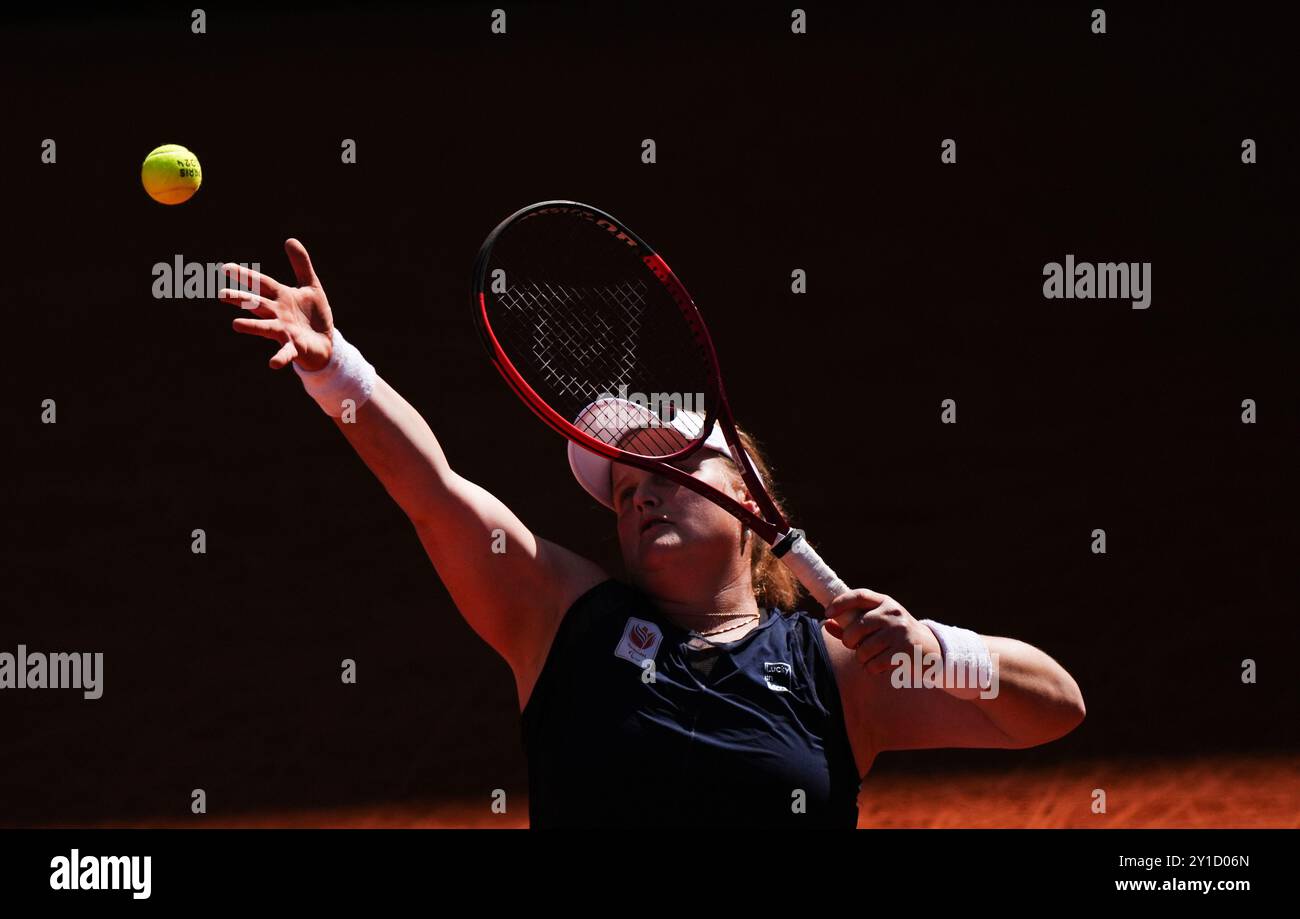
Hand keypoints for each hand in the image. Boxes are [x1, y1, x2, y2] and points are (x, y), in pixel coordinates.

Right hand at [219, 238, 333, 370]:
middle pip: (258, 304)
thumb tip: (289, 239)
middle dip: (242, 299)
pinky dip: (280, 357)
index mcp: (280, 297)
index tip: (226, 268)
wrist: (325, 342)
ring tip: (236, 324)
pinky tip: (272, 363)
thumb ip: (301, 264)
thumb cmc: (313, 315)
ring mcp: (284, 331)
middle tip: (222, 295)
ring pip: (266, 327)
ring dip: (252, 326)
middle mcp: (278, 314)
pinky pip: (286, 352)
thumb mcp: (311, 286)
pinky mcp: (294, 346)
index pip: (261, 283)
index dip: (246, 276)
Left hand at [822, 588, 940, 675]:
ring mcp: (899, 631)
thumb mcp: (878, 624)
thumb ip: (853, 624)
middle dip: (849, 642)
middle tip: (857, 647)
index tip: (828, 612)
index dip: (840, 602)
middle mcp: (892, 613)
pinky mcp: (904, 651)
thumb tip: (827, 624)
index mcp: (885, 602)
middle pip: (855, 628)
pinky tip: (881, 666)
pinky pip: (873, 664)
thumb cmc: (896, 636)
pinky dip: (872, 669)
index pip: (859, 595)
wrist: (931, 650)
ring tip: (872, 657)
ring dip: (862, 659)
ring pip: (862, 650)